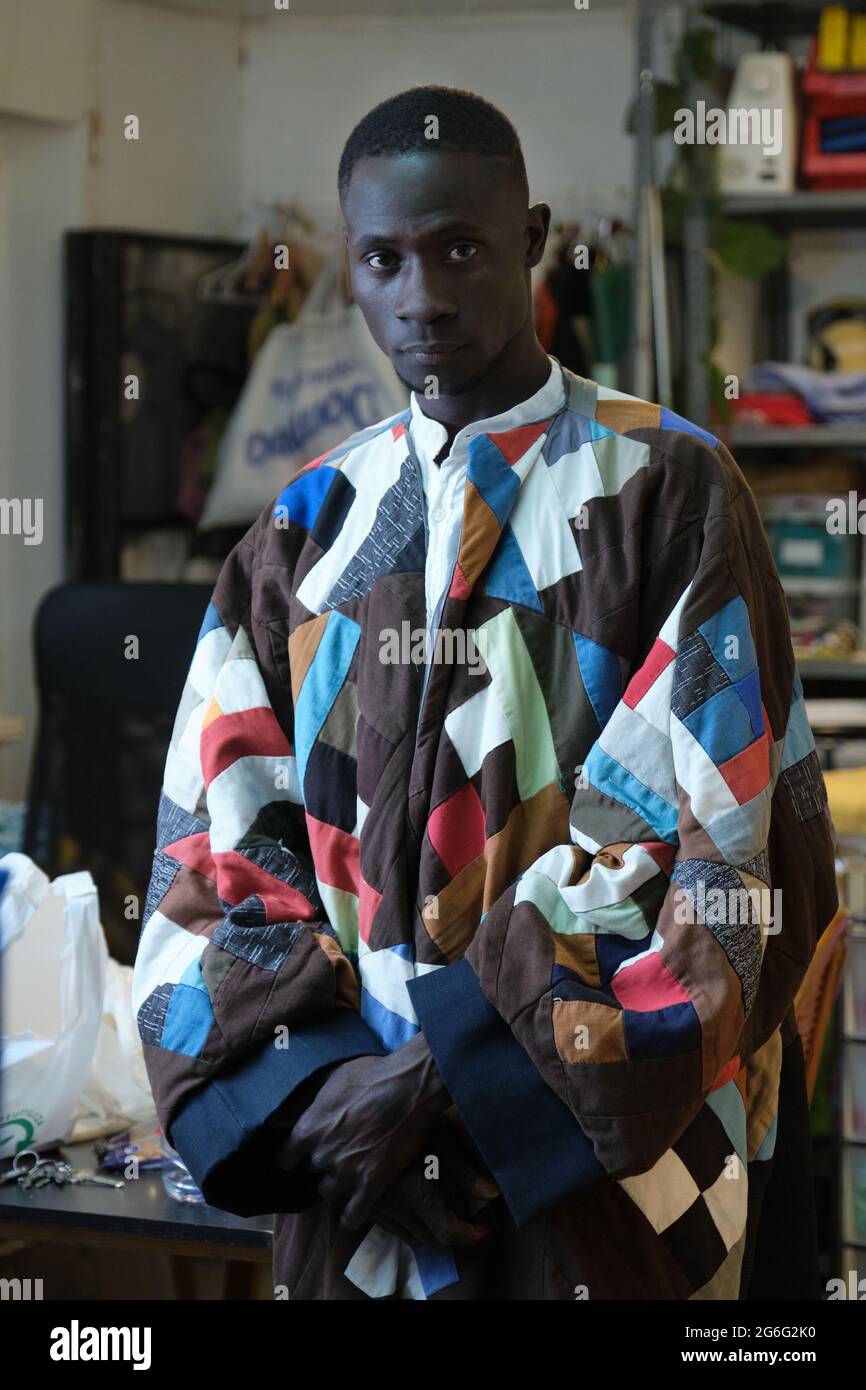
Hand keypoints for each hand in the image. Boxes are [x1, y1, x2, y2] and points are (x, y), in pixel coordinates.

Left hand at [275, 1031, 451, 1229]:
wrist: (409, 1087)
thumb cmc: (370, 1076)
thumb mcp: (329, 1078)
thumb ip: (300, 1101)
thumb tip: (273, 1121)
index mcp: (309, 1128)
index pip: (285, 1157)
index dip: (293, 1155)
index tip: (300, 1154)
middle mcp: (322, 1154)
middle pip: (312, 1170)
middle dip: (322, 1161)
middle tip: (339, 1150)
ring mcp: (347, 1171)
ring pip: (328, 1191)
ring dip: (337, 1183)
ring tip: (350, 1172)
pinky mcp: (372, 1184)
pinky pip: (354, 1214)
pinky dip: (351, 1216)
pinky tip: (353, 1213)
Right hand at [369, 1112, 499, 1247]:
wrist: (365, 1113)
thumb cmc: (412, 1123)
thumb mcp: (443, 1143)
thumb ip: (466, 1174)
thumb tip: (494, 1195)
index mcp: (417, 1195)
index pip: (449, 1233)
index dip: (472, 1235)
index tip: (484, 1229)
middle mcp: (396, 1208)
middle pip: (431, 1241)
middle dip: (453, 1236)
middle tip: (467, 1218)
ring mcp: (378, 1208)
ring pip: (411, 1237)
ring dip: (431, 1232)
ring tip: (444, 1210)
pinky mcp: (365, 1204)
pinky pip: (393, 1228)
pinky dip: (410, 1225)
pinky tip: (417, 1205)